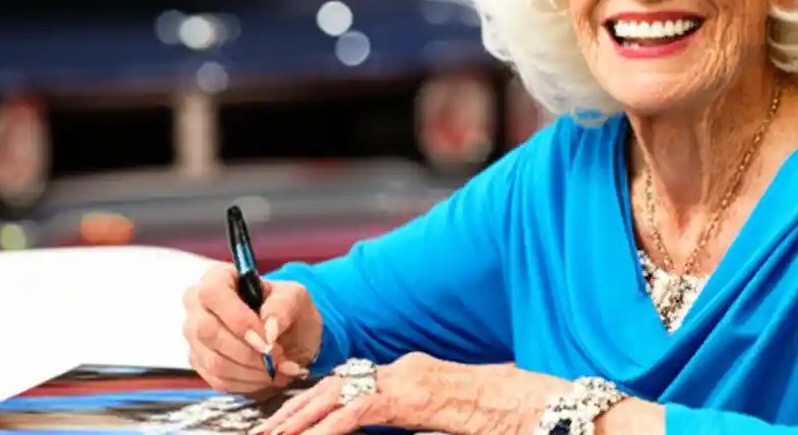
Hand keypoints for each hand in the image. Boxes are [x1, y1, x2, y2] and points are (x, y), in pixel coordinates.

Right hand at [182, 264, 323, 392]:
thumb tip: (268, 329)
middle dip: (248, 352)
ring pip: (213, 360)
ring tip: (280, 369)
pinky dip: (248, 383)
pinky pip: (218, 380)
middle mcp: (197, 305)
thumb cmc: (288, 309)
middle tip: (278, 358)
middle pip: (207, 331)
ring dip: (252, 371)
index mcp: (218, 277)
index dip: (237, 318)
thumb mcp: (296, 298)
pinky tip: (267, 376)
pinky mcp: (200, 362)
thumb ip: (283, 307)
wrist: (289, 335)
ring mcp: (195, 336)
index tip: (266, 339)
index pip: (213, 293)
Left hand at [252, 353, 567, 434]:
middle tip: (263, 432)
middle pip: (333, 386)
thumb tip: (396, 423)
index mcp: (411, 374)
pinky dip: (327, 427)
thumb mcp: (447, 417)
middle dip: (293, 411)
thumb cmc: (501, 412)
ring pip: (336, 395)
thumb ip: (416, 417)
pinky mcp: (412, 395)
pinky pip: (358, 412)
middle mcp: (404, 369)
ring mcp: (408, 379)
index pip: (351, 384)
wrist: (534, 404)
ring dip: (298, 419)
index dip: (314, 402)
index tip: (287, 421)